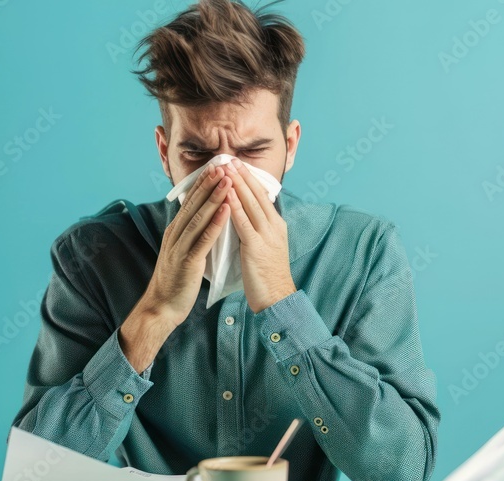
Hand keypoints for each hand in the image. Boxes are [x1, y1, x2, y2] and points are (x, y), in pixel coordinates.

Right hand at [142, 163, 232, 326]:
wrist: (161, 306)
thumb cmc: (175, 281)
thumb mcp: (182, 252)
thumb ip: (190, 236)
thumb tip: (204, 220)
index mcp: (175, 231)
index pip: (190, 202)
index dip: (203, 184)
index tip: (216, 167)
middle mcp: (176, 234)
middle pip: (194, 204)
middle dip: (209, 183)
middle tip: (223, 165)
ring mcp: (180, 247)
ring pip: (199, 217)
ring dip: (214, 198)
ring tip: (227, 181)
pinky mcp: (188, 262)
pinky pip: (203, 239)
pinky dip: (215, 223)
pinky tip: (226, 211)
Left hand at [222, 159, 296, 312]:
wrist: (278, 299)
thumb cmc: (268, 276)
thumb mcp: (267, 247)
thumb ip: (259, 230)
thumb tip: (248, 217)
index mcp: (276, 226)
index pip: (262, 197)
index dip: (250, 180)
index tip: (238, 166)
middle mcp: (273, 226)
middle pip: (257, 195)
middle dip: (243, 176)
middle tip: (230, 159)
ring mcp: (266, 236)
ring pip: (250, 204)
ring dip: (237, 184)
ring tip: (226, 168)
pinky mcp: (256, 247)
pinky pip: (243, 221)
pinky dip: (234, 205)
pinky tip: (226, 193)